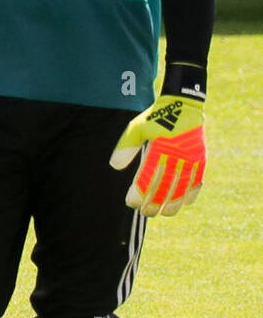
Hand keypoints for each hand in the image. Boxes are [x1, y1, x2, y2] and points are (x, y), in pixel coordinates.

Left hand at [110, 95, 205, 216]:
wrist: (183, 104)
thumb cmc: (155, 118)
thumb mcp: (136, 128)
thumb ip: (126, 147)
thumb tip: (115, 166)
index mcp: (159, 148)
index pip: (147, 178)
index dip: (139, 193)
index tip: (130, 202)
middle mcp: (176, 155)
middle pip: (165, 187)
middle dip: (154, 203)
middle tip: (144, 213)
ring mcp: (191, 158)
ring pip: (182, 188)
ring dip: (173, 203)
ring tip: (164, 213)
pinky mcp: (201, 159)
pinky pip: (197, 181)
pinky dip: (191, 193)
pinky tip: (184, 203)